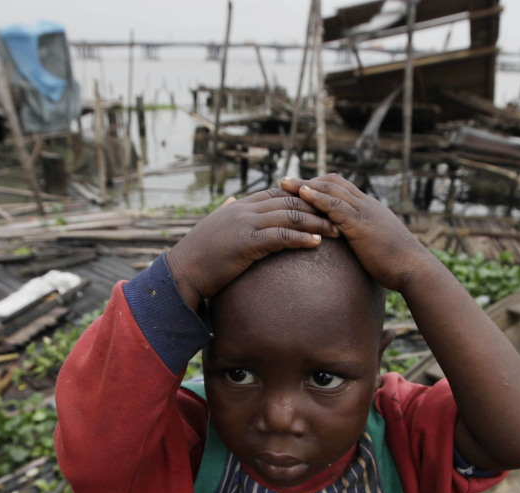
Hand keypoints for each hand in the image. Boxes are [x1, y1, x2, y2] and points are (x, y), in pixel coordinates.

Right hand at [166, 188, 339, 308]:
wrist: (182, 272)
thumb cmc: (198, 255)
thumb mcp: (213, 225)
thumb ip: (225, 210)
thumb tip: (231, 200)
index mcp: (239, 206)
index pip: (277, 193)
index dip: (302, 198)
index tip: (322, 207)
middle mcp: (244, 209)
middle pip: (289, 201)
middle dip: (317, 209)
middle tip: (338, 218)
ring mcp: (245, 224)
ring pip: (289, 216)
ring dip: (316, 223)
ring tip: (335, 232)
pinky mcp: (246, 242)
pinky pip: (280, 237)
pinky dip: (301, 238)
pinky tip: (316, 243)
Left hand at [280, 174, 427, 292]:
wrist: (414, 268)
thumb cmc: (396, 262)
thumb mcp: (376, 245)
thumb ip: (363, 240)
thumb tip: (351, 248)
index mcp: (368, 209)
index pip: (341, 187)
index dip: (319, 185)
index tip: (300, 186)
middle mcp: (365, 205)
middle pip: (333, 183)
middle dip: (307, 181)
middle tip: (285, 182)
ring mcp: (363, 212)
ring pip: (332, 190)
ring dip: (306, 185)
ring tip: (285, 184)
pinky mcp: (360, 225)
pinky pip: (335, 206)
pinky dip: (317, 198)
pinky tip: (302, 195)